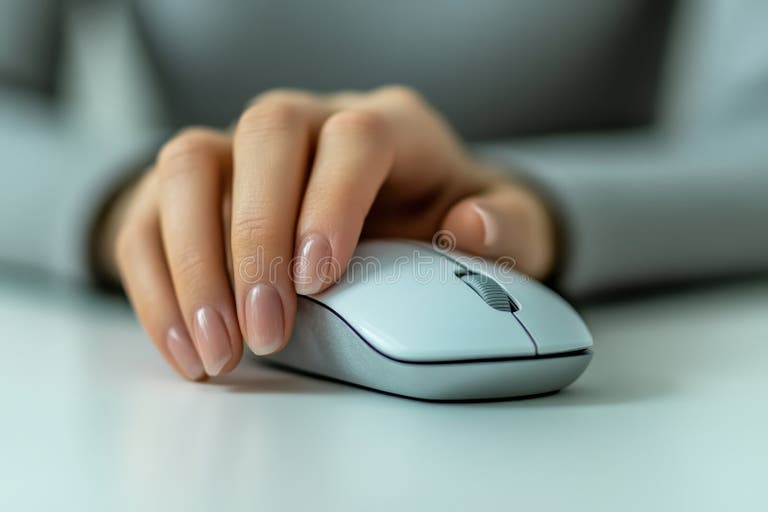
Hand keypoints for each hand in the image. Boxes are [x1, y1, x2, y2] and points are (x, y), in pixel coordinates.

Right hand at [110, 86, 555, 379]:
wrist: (391, 222)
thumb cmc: (437, 222)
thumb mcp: (497, 228)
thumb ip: (506, 230)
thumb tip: (469, 228)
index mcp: (389, 127)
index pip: (356, 136)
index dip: (333, 200)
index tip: (320, 278)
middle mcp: (310, 123)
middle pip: (265, 133)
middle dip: (257, 236)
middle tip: (266, 328)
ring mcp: (245, 151)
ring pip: (191, 165)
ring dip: (192, 262)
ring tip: (216, 350)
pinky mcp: (197, 190)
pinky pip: (152, 217)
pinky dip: (157, 285)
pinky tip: (186, 346)